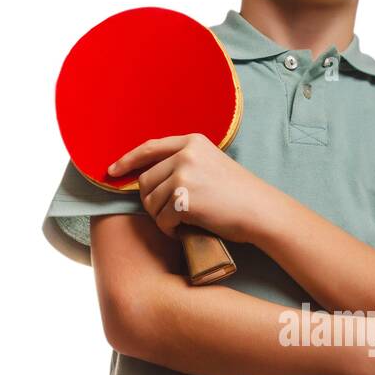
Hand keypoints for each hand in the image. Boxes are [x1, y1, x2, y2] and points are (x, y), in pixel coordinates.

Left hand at [106, 133, 271, 244]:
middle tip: (166, 215)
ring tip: (178, 224)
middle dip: (150, 201)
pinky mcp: (184, 199)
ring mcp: (184, 175)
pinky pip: (161, 219)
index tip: (113, 171)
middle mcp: (186, 154)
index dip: (127, 160)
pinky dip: (168, 230)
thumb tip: (149, 177)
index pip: (149, 148)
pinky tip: (182, 232)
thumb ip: (185, 162)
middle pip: (145, 180)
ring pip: (150, 201)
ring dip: (160, 217)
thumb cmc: (240, 194)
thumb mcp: (212, 164)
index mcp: (192, 142)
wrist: (261, 211)